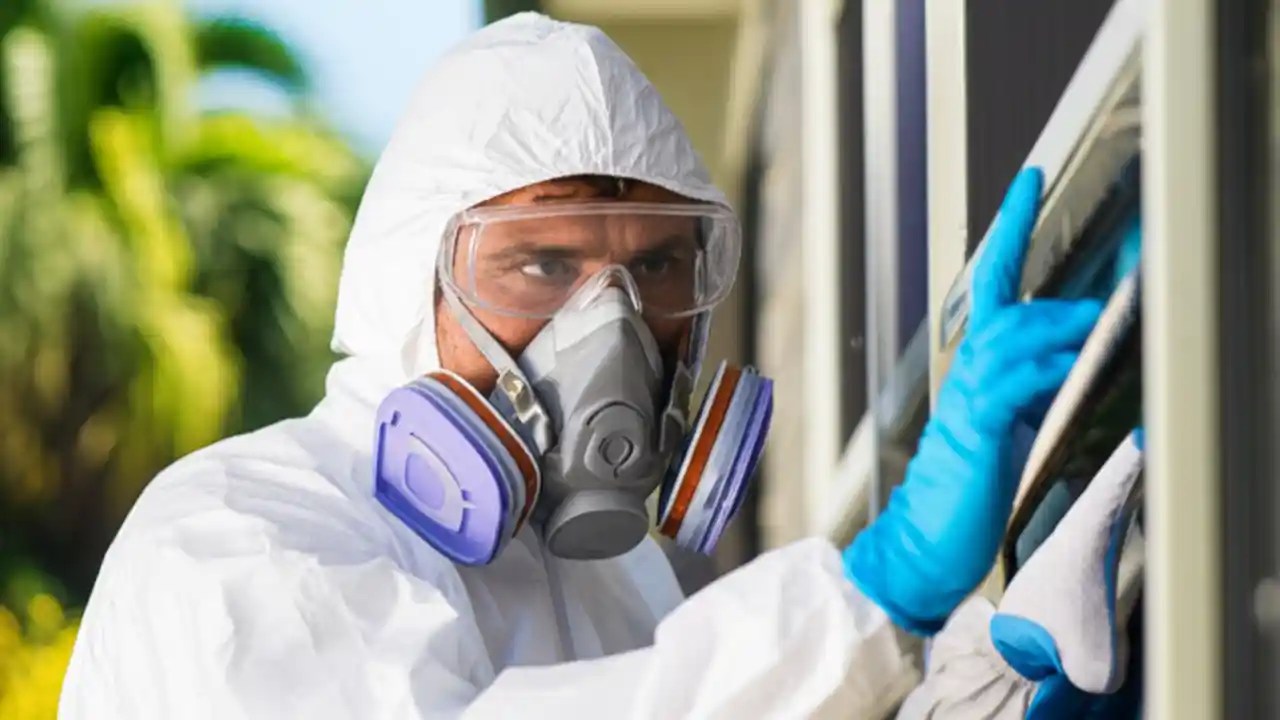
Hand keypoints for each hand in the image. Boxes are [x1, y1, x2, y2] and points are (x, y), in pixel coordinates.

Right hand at [843, 168, 1102, 632]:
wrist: (920, 540)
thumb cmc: (964, 489)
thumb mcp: (1007, 425)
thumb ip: (1031, 385)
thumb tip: (1074, 355)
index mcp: (977, 370)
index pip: (993, 285)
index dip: (1010, 228)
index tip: (1029, 178)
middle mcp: (967, 375)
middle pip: (1002, 306)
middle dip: (1047, 291)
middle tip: (1097, 300)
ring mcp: (967, 401)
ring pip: (1006, 339)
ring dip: (1052, 327)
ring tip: (1091, 327)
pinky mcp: (974, 433)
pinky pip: (1006, 388)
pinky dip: (1037, 372)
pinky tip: (1063, 370)